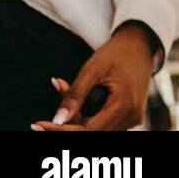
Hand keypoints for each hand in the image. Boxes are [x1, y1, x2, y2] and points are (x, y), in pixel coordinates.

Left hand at [31, 22, 156, 130]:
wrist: (141, 45)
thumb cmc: (116, 54)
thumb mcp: (92, 69)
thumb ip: (74, 95)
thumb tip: (57, 120)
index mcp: (124, 104)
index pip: (87, 130)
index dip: (61, 131)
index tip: (37, 124)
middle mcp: (132, 116)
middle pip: (91, 131)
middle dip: (68, 123)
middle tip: (51, 105)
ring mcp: (134, 118)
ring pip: (97, 129)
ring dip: (78, 119)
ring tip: (65, 91)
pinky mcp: (133, 116)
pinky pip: (106, 124)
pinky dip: (89, 116)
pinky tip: (82, 101)